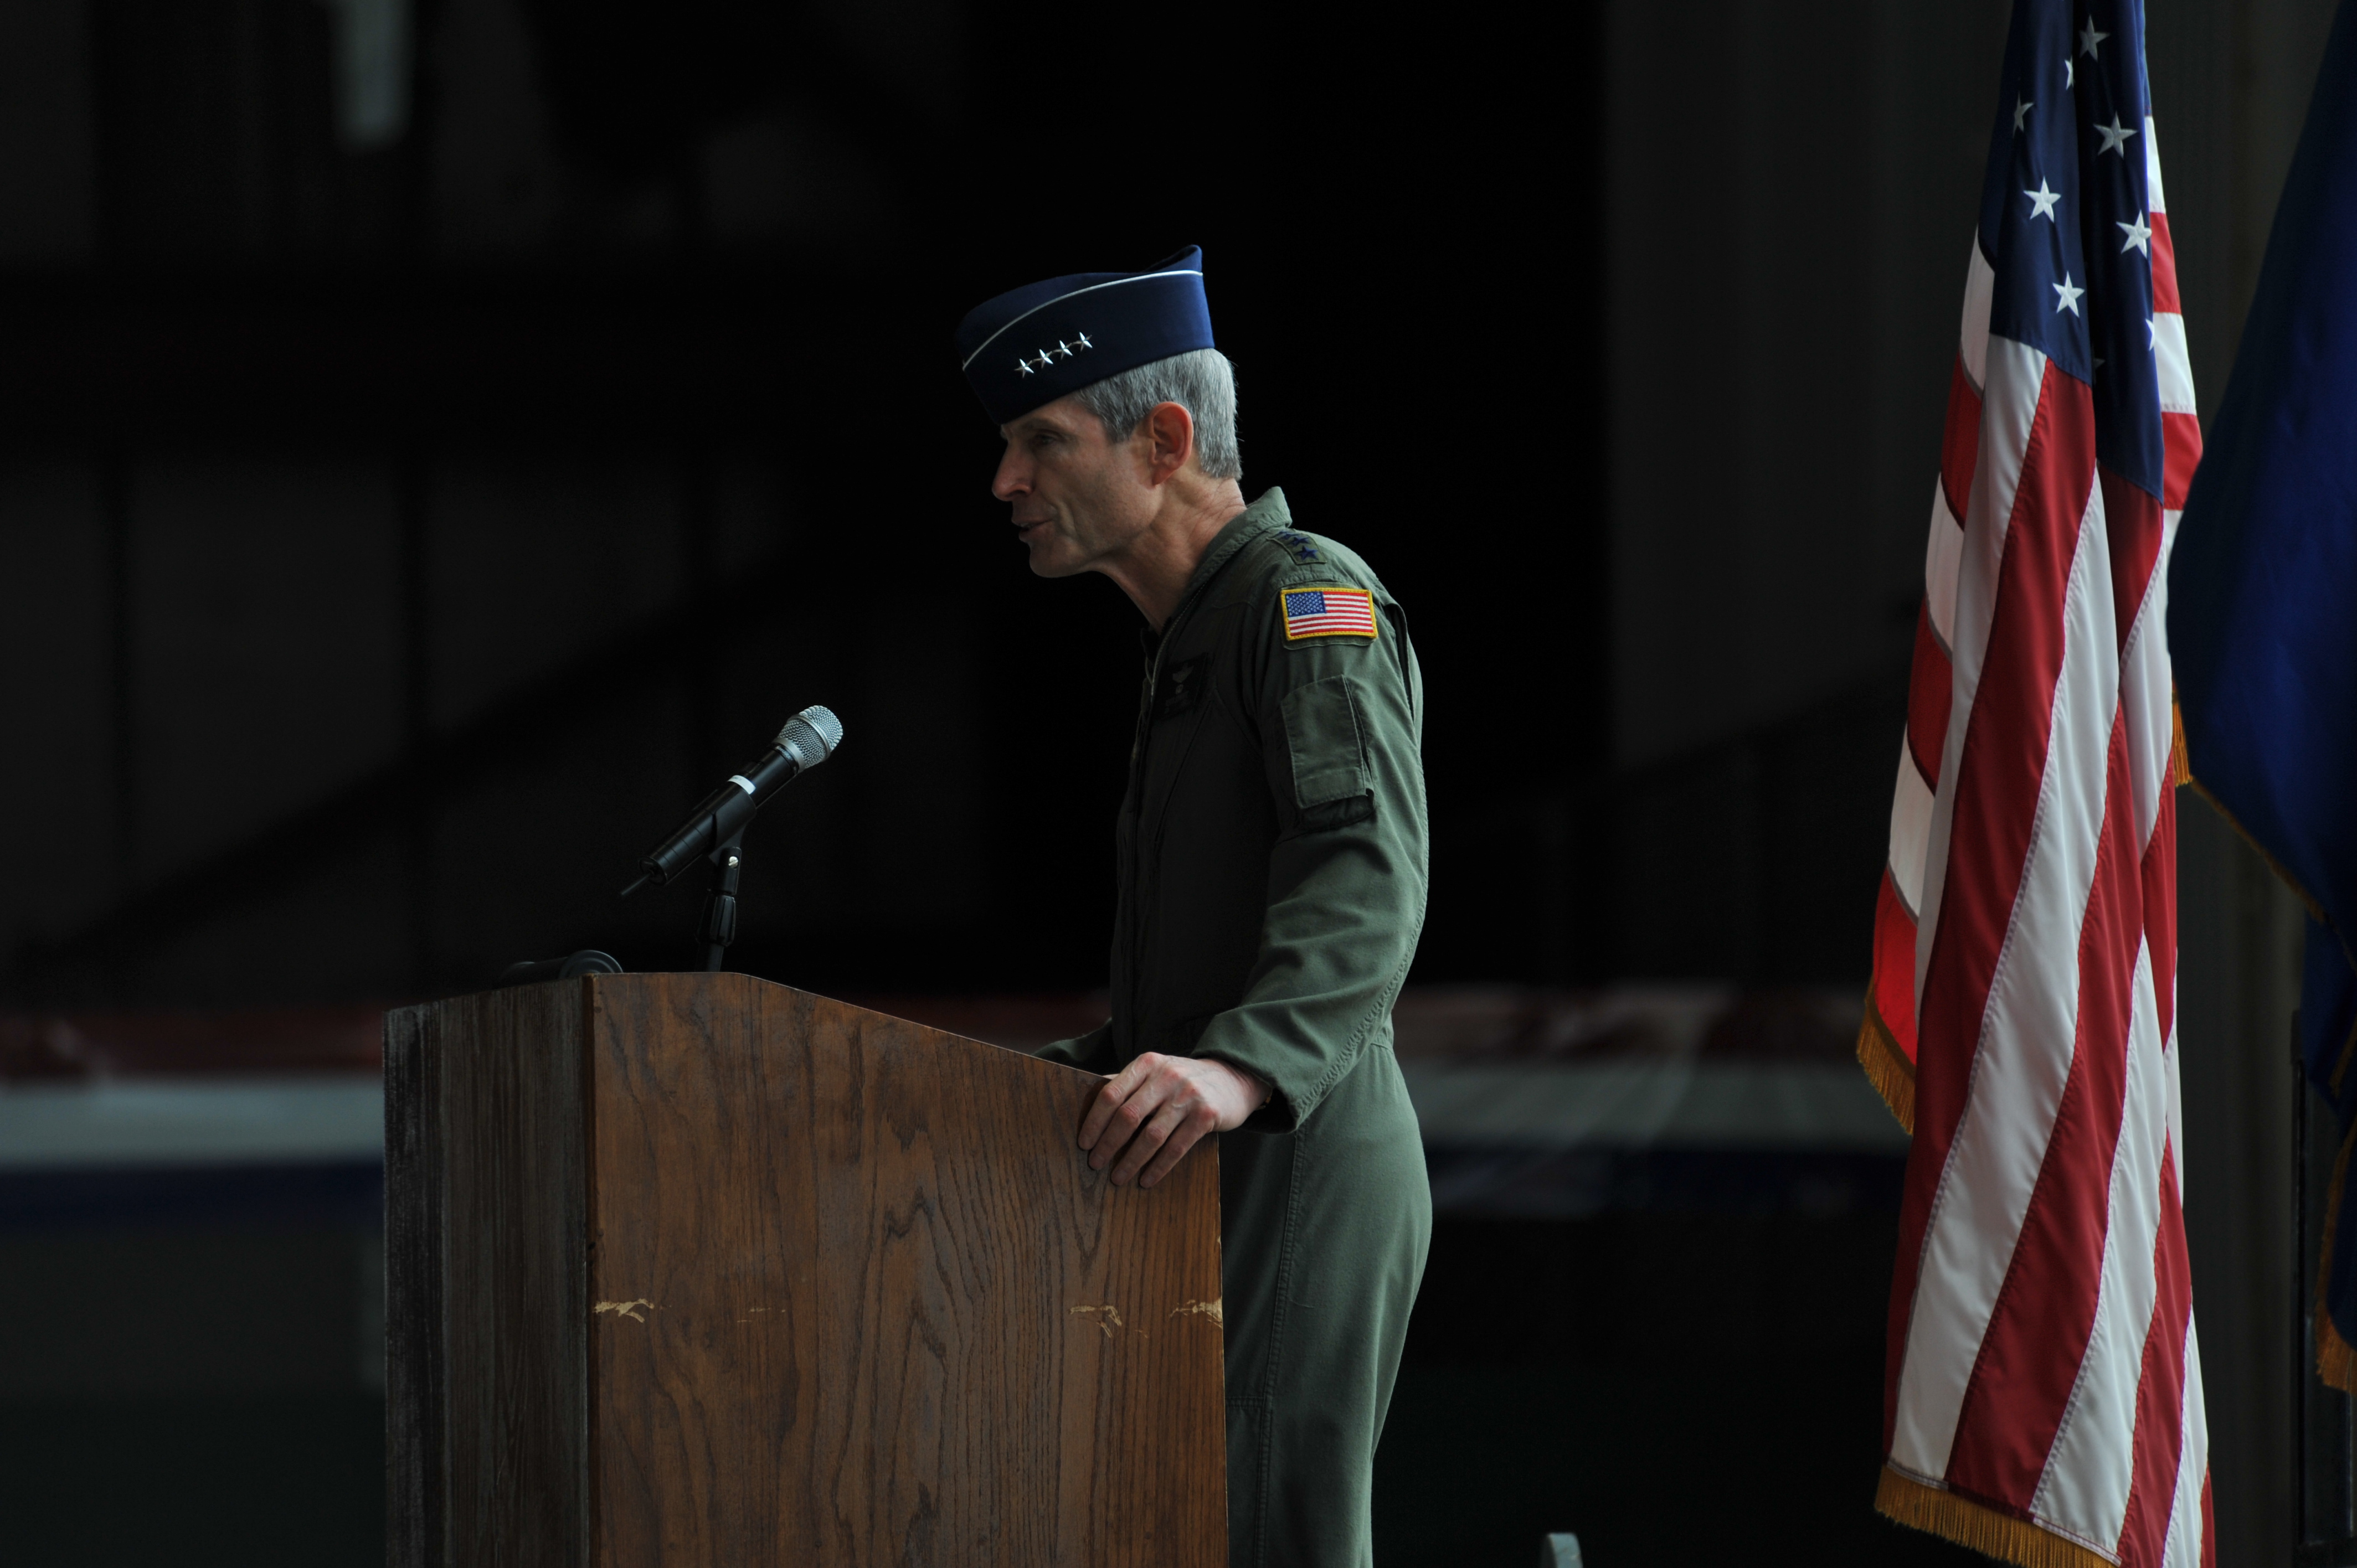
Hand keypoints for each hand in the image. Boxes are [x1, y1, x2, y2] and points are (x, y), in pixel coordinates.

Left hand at [1077, 1053, 1271, 1188]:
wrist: (1234, 1078)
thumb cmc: (1185, 1080)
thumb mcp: (1157, 1072)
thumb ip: (1130, 1084)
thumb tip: (1091, 1103)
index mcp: (1148, 1064)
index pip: (1111, 1093)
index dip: (1094, 1121)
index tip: (1084, 1143)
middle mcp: (1166, 1076)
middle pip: (1127, 1116)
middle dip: (1108, 1144)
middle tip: (1095, 1164)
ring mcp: (1188, 1095)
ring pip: (1151, 1135)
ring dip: (1131, 1161)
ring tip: (1118, 1178)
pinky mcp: (1206, 1115)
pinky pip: (1176, 1147)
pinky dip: (1158, 1167)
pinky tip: (1147, 1179)